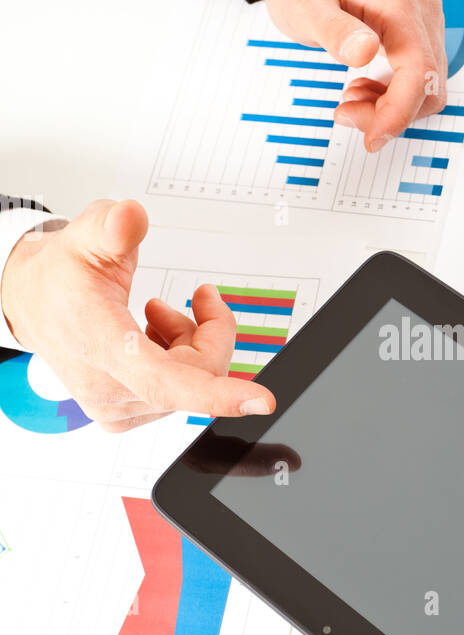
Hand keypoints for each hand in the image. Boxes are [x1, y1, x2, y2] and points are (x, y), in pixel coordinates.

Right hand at [0, 199, 275, 432]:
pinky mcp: (124, 416)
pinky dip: (181, 362)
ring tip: (161, 314)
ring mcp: (117, 408)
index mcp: (101, 346)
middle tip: (202, 297)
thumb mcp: (84, 236)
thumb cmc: (60, 276)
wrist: (32, 304)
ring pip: (194, 386)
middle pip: (199, 373)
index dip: (218, 393)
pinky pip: (180, 396)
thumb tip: (131, 217)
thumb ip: (112, 226)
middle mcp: (109, 389)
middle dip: (212, 332)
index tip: (261, 400)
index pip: (166, 381)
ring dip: (193, 344)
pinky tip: (155, 338)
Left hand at [265, 0, 447, 151]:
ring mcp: (425, 20)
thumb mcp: (303, 3)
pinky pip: (421, 77)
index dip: (399, 113)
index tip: (373, 138)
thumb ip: (333, 29)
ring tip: (350, 99)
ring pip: (429, 86)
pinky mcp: (420, 31)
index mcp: (397, 1)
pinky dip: (395, 96)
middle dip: (391, 113)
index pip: (418, 71)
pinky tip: (362, 88)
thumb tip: (365, 51)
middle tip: (345, 114)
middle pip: (429, 84)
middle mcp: (421, 9)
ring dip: (393, 107)